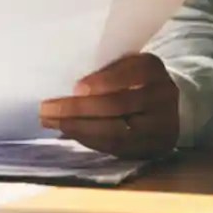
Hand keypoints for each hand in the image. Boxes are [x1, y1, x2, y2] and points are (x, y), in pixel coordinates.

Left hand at [39, 54, 179, 158]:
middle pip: (119, 105)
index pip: (131, 73)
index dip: (104, 82)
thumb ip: (102, 70)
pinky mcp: (153, 147)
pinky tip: (70, 133)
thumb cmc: (131, 79)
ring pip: (117, 131)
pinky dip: (90, 140)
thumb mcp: (122, 64)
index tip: (76, 89)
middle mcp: (163, 95)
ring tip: (53, 123)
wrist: (166, 104)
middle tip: (47, 109)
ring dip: (78, 128)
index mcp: (152, 68)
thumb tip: (64, 85)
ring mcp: (161, 125)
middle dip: (79, 109)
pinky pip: (117, 147)